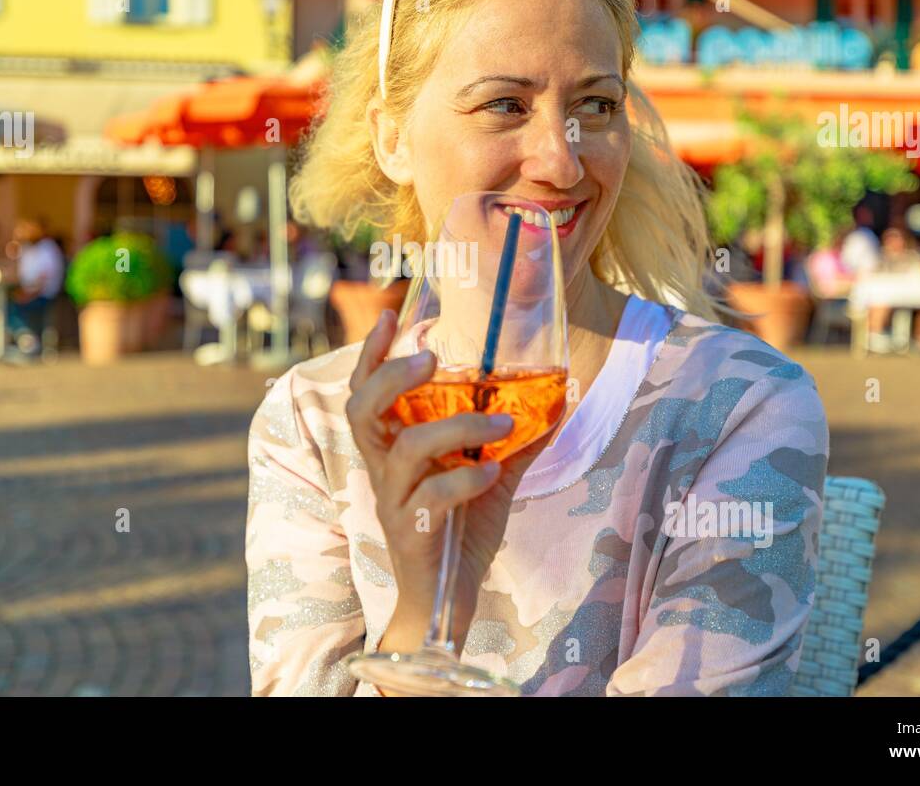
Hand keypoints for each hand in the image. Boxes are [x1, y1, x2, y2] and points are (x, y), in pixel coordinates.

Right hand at [345, 310, 544, 657]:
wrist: (445, 604)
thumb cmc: (460, 533)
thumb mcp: (491, 478)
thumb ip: (514, 441)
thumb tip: (557, 402)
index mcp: (393, 450)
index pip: (365, 392)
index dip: (372, 353)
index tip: (392, 315)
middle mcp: (384, 470)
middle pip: (362, 408)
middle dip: (392, 375)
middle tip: (431, 358)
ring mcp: (394, 501)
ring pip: (407, 448)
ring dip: (458, 427)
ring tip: (501, 423)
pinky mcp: (413, 532)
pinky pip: (435, 496)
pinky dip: (467, 479)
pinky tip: (493, 473)